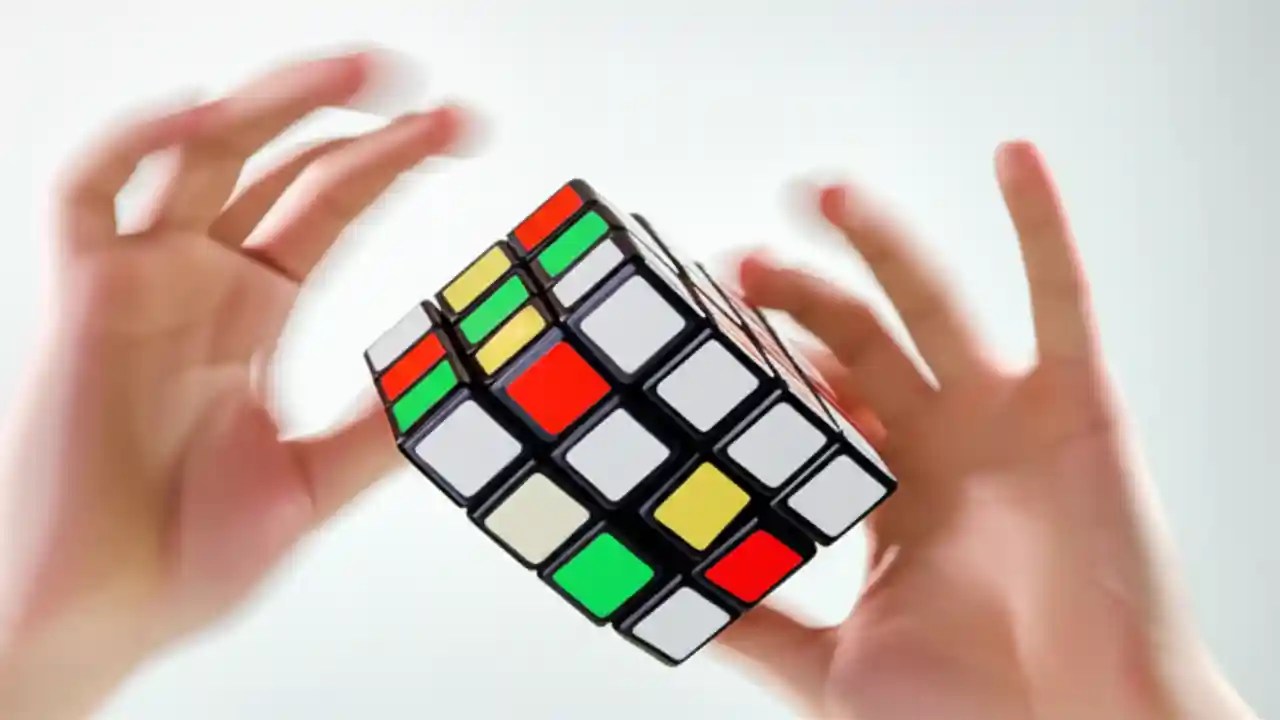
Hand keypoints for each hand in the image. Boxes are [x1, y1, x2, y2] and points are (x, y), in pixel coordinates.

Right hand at [0, 51, 467, 718]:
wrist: (103, 614)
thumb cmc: (185, 556)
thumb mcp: (311, 483)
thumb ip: (379, 428)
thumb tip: (462, 381)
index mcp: (255, 316)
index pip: (329, 205)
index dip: (390, 161)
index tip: (456, 130)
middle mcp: (202, 286)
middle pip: (278, 165)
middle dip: (350, 118)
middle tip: (423, 91)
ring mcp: (144, 286)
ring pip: (201, 156)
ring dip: (273, 104)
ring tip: (353, 75)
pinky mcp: (87, 301)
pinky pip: (90, 195)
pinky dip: (137, 144)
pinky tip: (205, 116)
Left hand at [715, 143, 1255, 718]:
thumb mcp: (828, 668)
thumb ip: (748, 622)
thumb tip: (658, 600)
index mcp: (887, 498)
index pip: (811, 405)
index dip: (760, 364)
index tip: (698, 327)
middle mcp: (942, 447)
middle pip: (855, 343)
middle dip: (796, 297)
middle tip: (734, 265)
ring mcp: (1007, 419)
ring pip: (933, 305)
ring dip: (881, 242)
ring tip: (819, 193)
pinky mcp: (1077, 405)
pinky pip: (1062, 298)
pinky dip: (1041, 224)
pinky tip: (1011, 159)